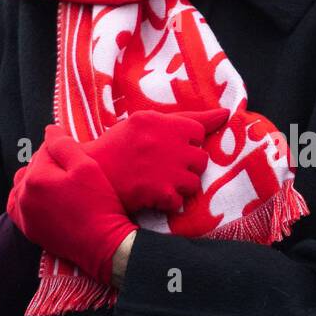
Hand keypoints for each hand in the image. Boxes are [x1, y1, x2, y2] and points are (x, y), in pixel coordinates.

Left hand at [7, 127, 136, 284]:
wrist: (104, 245)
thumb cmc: (98, 203)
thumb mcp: (86, 166)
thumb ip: (63, 145)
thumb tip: (48, 129)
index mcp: (36, 177)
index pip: (44, 151)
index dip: (62, 150)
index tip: (77, 155)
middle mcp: (24, 195)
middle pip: (33, 167)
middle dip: (48, 164)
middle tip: (70, 170)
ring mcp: (24, 215)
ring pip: (23, 186)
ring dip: (35, 180)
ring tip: (57, 183)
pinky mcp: (29, 230)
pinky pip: (17, 208)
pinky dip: (25, 199)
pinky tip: (40, 198)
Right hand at [83, 109, 226, 212]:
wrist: (89, 176)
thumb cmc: (117, 148)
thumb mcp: (143, 122)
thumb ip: (183, 118)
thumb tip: (226, 113)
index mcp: (158, 120)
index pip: (196, 131)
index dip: (185, 142)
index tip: (169, 148)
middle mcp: (165, 141)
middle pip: (200, 159)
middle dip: (186, 166)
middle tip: (164, 168)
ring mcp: (165, 168)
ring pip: (194, 182)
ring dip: (180, 185)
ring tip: (159, 183)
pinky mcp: (160, 192)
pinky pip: (180, 201)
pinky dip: (169, 202)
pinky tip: (153, 196)